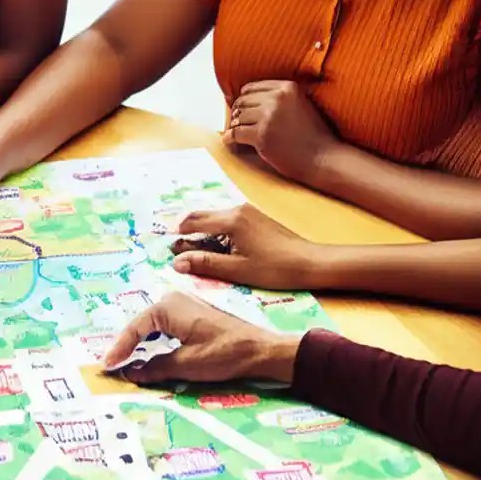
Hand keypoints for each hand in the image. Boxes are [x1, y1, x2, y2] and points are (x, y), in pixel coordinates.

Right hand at [101, 291, 300, 384]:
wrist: (261, 350)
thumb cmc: (224, 354)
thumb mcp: (186, 365)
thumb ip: (153, 368)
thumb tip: (128, 373)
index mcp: (168, 307)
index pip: (134, 329)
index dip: (119, 349)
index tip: (107, 366)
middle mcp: (173, 300)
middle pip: (140, 325)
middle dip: (126, 345)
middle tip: (111, 364)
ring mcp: (184, 305)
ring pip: (152, 326)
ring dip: (139, 343)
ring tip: (124, 360)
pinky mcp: (193, 314)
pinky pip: (164, 327)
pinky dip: (154, 340)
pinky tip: (149, 353)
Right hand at [171, 205, 322, 289]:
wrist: (310, 262)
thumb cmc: (274, 269)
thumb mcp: (237, 270)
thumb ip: (205, 264)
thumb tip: (176, 262)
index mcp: (230, 221)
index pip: (193, 222)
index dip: (178, 235)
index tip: (170, 249)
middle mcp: (237, 209)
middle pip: (201, 215)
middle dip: (187, 230)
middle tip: (179, 250)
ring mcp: (247, 211)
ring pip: (214, 217)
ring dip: (202, 230)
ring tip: (198, 251)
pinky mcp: (255, 216)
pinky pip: (226, 219)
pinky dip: (216, 230)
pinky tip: (219, 247)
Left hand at [224, 81, 339, 182]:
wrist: (323, 157)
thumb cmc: (312, 134)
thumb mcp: (300, 104)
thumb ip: (279, 97)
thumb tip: (246, 96)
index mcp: (287, 87)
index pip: (250, 87)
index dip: (244, 99)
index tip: (243, 108)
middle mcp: (277, 98)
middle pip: (242, 101)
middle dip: (238, 113)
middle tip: (238, 123)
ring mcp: (269, 116)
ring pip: (238, 117)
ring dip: (236, 126)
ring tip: (238, 133)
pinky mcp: (262, 135)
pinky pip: (235, 134)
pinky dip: (230, 139)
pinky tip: (230, 141)